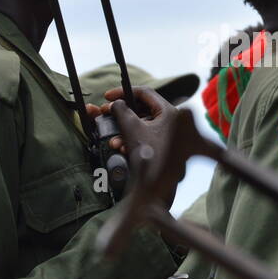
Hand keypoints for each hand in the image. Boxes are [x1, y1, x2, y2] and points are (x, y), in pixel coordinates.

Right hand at [103, 85, 183, 208]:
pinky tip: (122, 149)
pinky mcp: (162, 145)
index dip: (123, 92)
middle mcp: (171, 120)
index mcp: (169, 112)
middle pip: (142, 108)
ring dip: (124, 130)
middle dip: (122, 114)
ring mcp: (167, 133)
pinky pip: (144, 136)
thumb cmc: (152, 156)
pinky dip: (132, 139)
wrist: (161, 186)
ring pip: (141, 124)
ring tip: (114, 142)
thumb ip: (122, 112)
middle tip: (106, 114)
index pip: (144, 92)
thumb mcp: (133, 130)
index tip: (108, 96)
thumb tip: (116, 103)